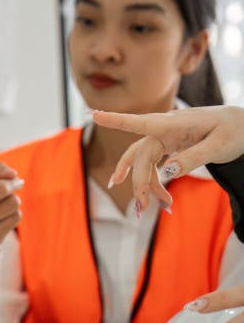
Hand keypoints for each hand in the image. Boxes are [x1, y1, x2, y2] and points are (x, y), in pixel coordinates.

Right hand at [92, 106, 243, 211]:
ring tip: (158, 205)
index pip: (140, 122)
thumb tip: (168, 171)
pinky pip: (154, 164)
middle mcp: (164, 129)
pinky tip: (162, 196)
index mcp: (175, 124)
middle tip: (143, 207)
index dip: (115, 120)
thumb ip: (194, 157)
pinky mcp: (170, 145)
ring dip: (146, 184)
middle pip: (140, 155)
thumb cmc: (234, 130)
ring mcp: (166, 137)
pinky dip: (156, 181)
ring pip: (144, 161)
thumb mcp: (220, 145)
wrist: (243, 125)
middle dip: (139, 181)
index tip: (94, 115)